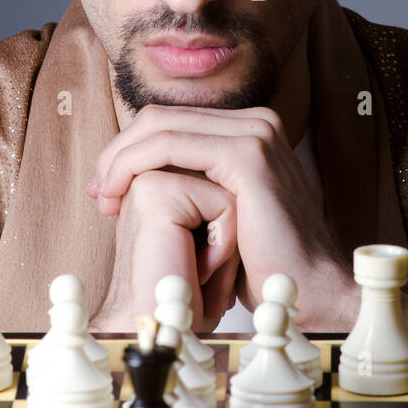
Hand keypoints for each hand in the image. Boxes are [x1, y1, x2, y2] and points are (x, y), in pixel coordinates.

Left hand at [88, 104, 355, 327]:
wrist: (307, 290)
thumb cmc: (264, 264)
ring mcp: (255, 133)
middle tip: (100, 192)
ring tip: (105, 197)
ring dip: (120, 159)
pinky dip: (135, 166)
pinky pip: (170, 146)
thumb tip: (145, 176)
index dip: (130, 150)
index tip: (106, 189)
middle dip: (119, 152)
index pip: (171, 121)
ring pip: (159, 126)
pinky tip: (120, 195)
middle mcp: (256, 122)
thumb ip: (194, 185)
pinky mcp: (247, 154)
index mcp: (250, 130)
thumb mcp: (220, 215)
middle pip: (161, 117)